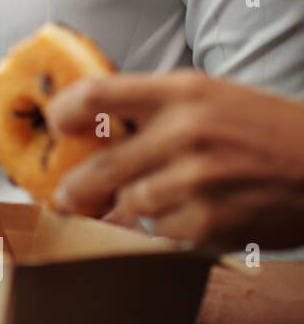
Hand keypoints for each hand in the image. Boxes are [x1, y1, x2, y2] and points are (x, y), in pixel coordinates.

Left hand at [47, 70, 303, 251]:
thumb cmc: (266, 128)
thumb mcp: (211, 95)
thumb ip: (154, 107)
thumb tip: (92, 127)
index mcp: (183, 91)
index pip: (95, 94)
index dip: (62, 112)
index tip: (57, 127)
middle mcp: (186, 132)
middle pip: (98, 168)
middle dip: (74, 190)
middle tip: (66, 197)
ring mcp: (198, 180)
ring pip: (128, 205)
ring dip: (126, 210)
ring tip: (143, 204)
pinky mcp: (211, 222)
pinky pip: (160, 232)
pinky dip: (166, 228)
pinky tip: (191, 215)